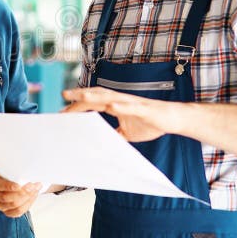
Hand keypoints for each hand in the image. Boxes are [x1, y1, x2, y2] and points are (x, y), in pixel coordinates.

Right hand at [0, 173, 41, 217]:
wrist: (15, 182)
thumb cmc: (12, 175)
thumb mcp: (11, 171)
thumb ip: (16, 173)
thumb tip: (25, 177)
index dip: (8, 186)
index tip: (18, 185)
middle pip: (5, 197)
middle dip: (21, 192)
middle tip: (32, 186)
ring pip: (13, 205)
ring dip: (27, 197)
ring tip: (35, 189)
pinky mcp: (7, 212)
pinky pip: (18, 212)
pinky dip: (27, 204)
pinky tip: (33, 196)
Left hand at [61, 87, 180, 141]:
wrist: (172, 119)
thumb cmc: (150, 122)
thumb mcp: (127, 133)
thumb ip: (114, 134)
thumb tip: (101, 143)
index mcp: (116, 105)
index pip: (93, 103)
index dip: (79, 106)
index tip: (64, 111)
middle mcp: (121, 101)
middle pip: (98, 95)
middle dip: (81, 95)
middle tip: (64, 95)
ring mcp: (132, 103)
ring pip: (111, 97)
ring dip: (96, 96)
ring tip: (82, 96)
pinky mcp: (144, 108)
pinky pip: (131, 107)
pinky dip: (121, 106)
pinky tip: (112, 106)